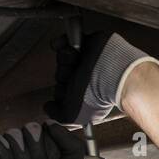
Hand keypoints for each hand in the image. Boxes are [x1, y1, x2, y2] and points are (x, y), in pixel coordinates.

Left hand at [44, 30, 158, 126]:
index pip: (62, 91)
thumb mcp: (72, 116)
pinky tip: (63, 48)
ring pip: (62, 58)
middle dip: (63, 77)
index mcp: (84, 95)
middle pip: (61, 74)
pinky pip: (64, 42)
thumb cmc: (95, 97)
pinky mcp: (86, 44)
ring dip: (65, 62)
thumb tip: (48, 107)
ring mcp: (85, 61)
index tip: (66, 94)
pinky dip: (60, 44)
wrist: (110, 74)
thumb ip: (57, 114)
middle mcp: (85, 78)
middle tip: (74, 79)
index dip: (61, 92)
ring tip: (76, 64)